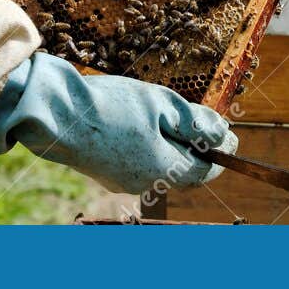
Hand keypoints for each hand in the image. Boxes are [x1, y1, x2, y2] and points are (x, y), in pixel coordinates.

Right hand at [0, 53, 235, 194]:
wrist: (56, 113)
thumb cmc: (111, 106)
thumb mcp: (162, 104)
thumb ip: (195, 122)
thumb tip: (224, 135)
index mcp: (162, 171)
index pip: (203, 171)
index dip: (221, 153)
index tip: (232, 135)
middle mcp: (144, 184)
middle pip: (182, 171)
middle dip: (197, 149)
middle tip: (207, 126)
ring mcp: (122, 181)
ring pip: (160, 167)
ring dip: (173, 147)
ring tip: (177, 122)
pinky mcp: (105, 172)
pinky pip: (139, 164)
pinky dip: (151, 148)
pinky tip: (147, 127)